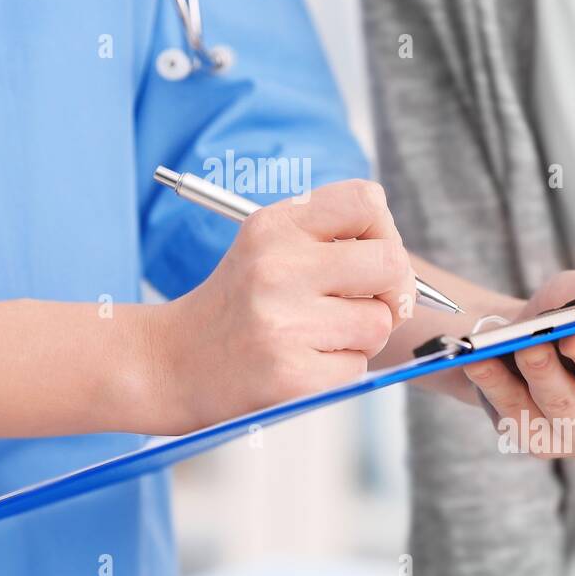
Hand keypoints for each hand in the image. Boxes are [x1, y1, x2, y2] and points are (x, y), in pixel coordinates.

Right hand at [144, 179, 416, 433]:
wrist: (172, 362)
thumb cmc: (235, 304)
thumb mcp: (267, 247)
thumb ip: (329, 239)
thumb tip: (402, 266)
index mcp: (275, 226)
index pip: (366, 200)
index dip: (384, 230)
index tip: (369, 255)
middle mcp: (278, 268)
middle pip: (390, 264)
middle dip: (392, 290)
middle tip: (369, 303)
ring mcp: (283, 323)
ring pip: (379, 323)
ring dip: (362, 336)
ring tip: (318, 335)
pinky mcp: (292, 375)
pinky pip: (358, 367)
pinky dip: (340, 369)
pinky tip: (303, 362)